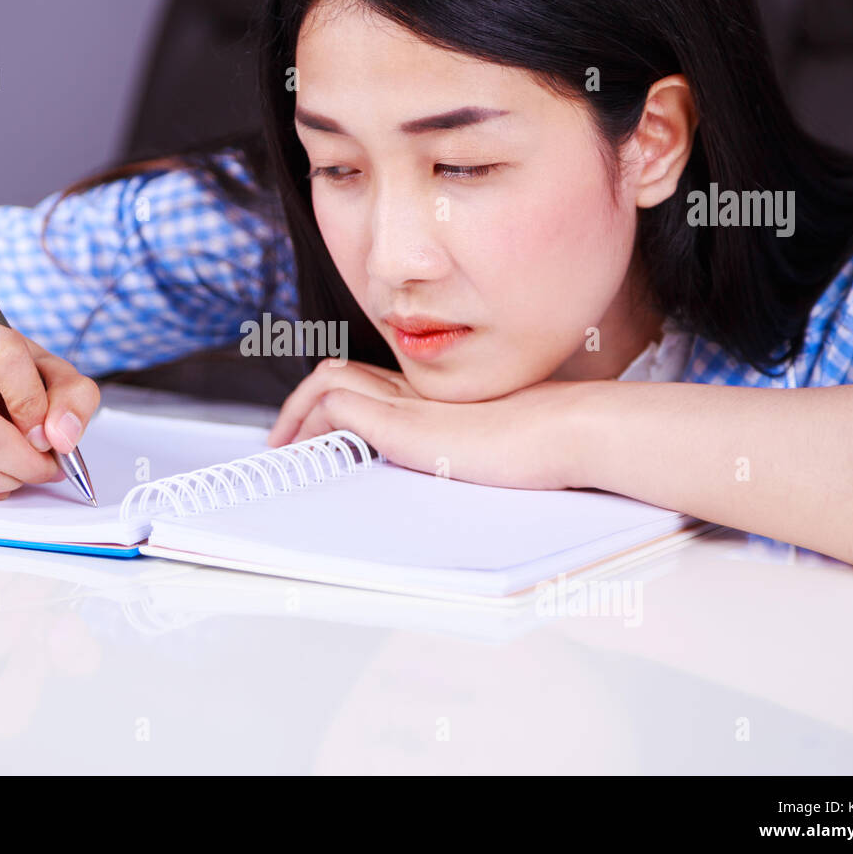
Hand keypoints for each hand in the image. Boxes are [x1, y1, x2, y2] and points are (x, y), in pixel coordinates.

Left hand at [267, 360, 585, 489]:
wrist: (571, 432)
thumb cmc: (550, 449)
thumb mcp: (496, 451)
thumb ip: (467, 454)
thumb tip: (454, 476)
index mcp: (435, 398)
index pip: (368, 384)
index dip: (333, 404)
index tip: (315, 439)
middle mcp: (416, 392)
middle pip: (338, 376)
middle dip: (300, 409)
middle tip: (281, 446)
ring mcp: (408, 403)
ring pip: (328, 384)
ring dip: (295, 417)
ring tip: (282, 454)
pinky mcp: (402, 422)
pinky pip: (335, 409)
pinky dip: (309, 428)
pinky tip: (303, 458)